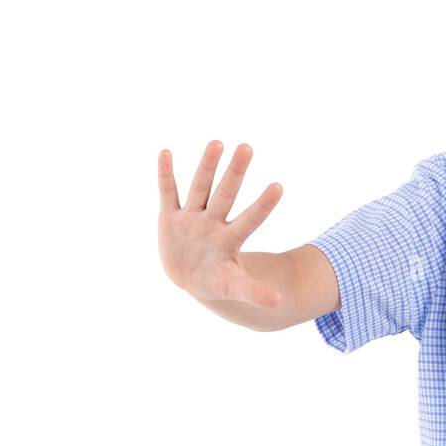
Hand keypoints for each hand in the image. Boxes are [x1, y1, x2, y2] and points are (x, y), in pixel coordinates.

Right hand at [157, 140, 284, 305]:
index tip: (279, 187)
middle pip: (226, 194)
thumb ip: (253, 291)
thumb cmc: (217, 280)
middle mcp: (214, 222)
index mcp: (231, 238)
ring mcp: (192, 217)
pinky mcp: (170, 218)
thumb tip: (279, 302)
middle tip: (247, 147)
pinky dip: (165, 175)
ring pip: (200, 188)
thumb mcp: (233, 287)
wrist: (192, 276)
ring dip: (207, 166)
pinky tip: (165, 153)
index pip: (251, 219)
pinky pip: (168, 193)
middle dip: (235, 173)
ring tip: (217, 143)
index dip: (263, 205)